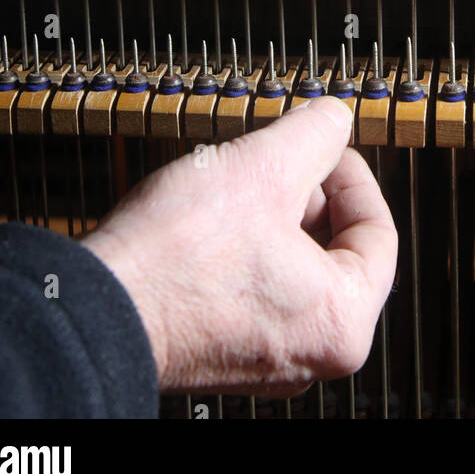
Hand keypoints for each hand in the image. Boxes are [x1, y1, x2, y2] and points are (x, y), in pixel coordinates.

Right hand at [81, 97, 397, 395]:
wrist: (97, 306)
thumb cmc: (177, 255)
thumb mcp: (264, 165)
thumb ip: (316, 133)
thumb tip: (335, 117)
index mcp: (341, 321)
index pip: (378, 231)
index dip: (351, 174)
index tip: (323, 149)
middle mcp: (311, 352)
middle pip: (334, 247)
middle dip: (303, 194)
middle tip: (269, 162)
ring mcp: (266, 356)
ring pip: (291, 263)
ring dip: (268, 216)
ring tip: (231, 187)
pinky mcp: (224, 349)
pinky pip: (256, 286)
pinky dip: (242, 247)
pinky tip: (207, 221)